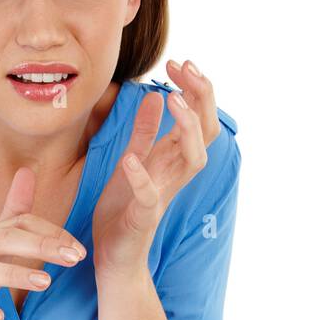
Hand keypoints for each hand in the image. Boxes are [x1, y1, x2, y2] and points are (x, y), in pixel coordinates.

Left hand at [91, 58, 221, 277]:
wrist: (113, 257)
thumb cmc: (123, 211)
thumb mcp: (132, 162)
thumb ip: (145, 132)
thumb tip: (156, 96)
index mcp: (171, 159)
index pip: (198, 117)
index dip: (194, 87)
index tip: (179, 62)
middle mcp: (174, 175)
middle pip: (207, 131)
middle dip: (201, 96)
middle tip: (185, 67)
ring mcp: (163, 195)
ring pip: (194, 160)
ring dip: (187, 128)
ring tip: (173, 99)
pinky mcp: (144, 218)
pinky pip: (149, 196)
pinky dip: (142, 177)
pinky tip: (131, 159)